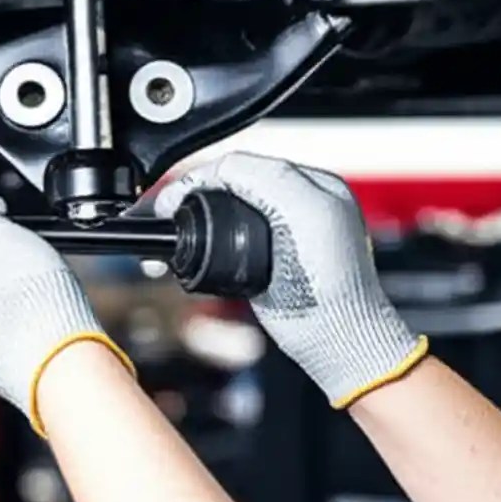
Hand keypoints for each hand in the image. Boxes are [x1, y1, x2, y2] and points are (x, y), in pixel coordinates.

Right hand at [154, 152, 426, 407]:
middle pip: (231, 183)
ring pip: (225, 208)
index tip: (174, 196)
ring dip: (197, 215)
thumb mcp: (306, 210)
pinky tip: (195, 245)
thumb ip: (269, 178)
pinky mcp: (266, 260)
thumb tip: (221, 170)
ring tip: (174, 225)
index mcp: (313, 184)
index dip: (205, 176)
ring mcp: (282, 232)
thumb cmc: (331, 285)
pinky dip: (206, 237)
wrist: (333, 337)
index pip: (245, 164)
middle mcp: (300, 203)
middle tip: (167, 209)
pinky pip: (227, 236)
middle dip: (195, 192)